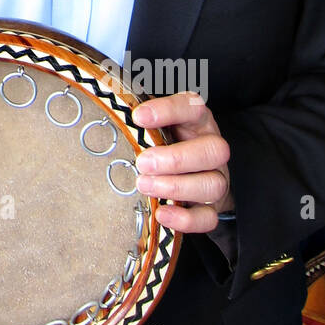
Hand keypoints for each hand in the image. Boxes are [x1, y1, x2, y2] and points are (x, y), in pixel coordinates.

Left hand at [133, 91, 232, 233]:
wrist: (190, 170)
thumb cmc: (165, 140)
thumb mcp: (156, 123)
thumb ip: (141, 118)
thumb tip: (109, 105)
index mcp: (197, 120)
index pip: (193, 108)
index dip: (168, 110)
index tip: (138, 117)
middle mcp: (211, 148)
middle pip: (212, 151)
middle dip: (175, 158)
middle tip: (143, 162)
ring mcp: (215, 178)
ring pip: (212, 184)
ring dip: (177, 187)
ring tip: (145, 185)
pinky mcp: (212, 207)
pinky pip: (209, 217)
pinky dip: (187, 219)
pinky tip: (162, 213)